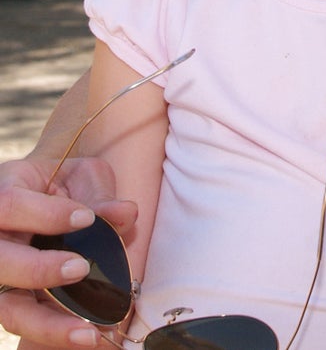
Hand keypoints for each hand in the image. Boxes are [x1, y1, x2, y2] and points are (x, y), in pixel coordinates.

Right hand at [0, 156, 135, 346]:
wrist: (47, 200)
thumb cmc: (62, 185)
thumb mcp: (81, 177)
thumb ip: (99, 195)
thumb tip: (126, 213)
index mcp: (4, 193)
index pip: (10, 205)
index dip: (47, 215)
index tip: (87, 219)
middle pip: (0, 262)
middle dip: (38, 270)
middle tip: (80, 269)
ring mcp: (1, 277)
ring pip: (9, 308)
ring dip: (47, 324)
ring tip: (88, 333)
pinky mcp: (12, 302)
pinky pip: (26, 325)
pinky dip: (56, 334)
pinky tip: (88, 337)